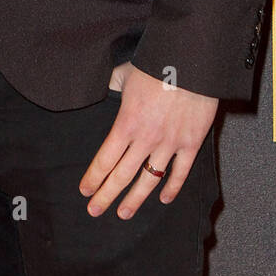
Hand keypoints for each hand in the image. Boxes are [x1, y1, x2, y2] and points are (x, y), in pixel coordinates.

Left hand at [79, 61, 217, 218]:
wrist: (190, 62)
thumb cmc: (156, 64)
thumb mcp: (125, 73)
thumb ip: (111, 85)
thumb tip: (103, 89)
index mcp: (126, 124)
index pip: (105, 159)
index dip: (93, 177)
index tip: (85, 190)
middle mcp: (146, 139)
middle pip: (122, 175)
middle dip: (106, 195)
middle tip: (94, 210)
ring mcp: (169, 144)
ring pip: (149, 180)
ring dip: (135, 199)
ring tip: (124, 213)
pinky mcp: (191, 143)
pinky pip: (180, 172)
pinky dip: (172, 188)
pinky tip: (163, 199)